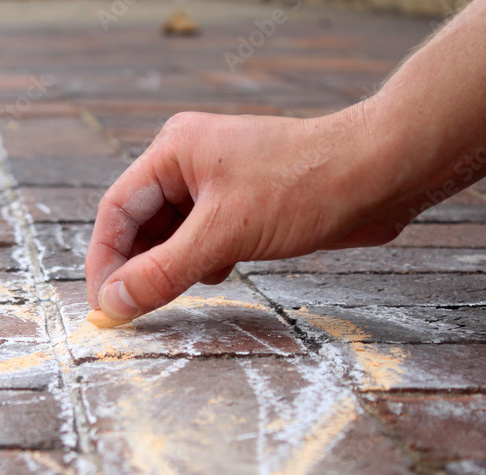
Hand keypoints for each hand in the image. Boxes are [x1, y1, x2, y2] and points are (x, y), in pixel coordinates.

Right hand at [84, 105, 406, 320]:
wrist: (384, 175)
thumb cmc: (306, 186)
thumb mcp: (224, 234)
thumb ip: (163, 272)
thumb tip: (113, 305)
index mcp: (173, 151)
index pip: (117, 211)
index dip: (104, 262)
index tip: (101, 307)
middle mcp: (189, 162)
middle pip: (140, 224)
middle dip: (135, 268)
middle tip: (130, 312)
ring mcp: (218, 182)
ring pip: (172, 235)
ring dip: (168, 268)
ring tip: (173, 294)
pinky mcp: (244, 204)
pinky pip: (202, 239)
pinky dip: (200, 262)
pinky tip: (220, 274)